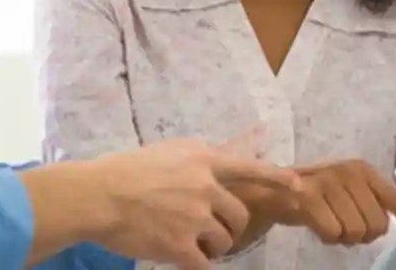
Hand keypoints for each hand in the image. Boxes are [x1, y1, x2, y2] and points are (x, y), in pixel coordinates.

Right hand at [87, 138, 299, 267]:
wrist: (97, 196)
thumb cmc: (127, 171)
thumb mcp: (171, 151)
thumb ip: (208, 154)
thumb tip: (248, 138)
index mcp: (203, 160)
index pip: (250, 168)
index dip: (276, 178)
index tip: (297, 186)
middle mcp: (205, 186)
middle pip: (240, 216)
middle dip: (230, 228)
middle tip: (211, 232)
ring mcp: (195, 217)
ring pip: (224, 241)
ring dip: (211, 246)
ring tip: (186, 241)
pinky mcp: (181, 246)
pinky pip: (205, 265)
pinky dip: (198, 265)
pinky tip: (186, 261)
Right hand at [273, 159, 395, 245]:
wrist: (273, 189)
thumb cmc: (320, 192)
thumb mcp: (352, 188)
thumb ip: (379, 199)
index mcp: (363, 169)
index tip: (394, 224)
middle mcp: (347, 172)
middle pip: (377, 224)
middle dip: (364, 234)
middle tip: (347, 228)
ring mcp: (327, 184)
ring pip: (355, 231)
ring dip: (343, 237)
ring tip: (331, 224)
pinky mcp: (307, 199)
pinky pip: (332, 233)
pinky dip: (327, 237)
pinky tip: (318, 226)